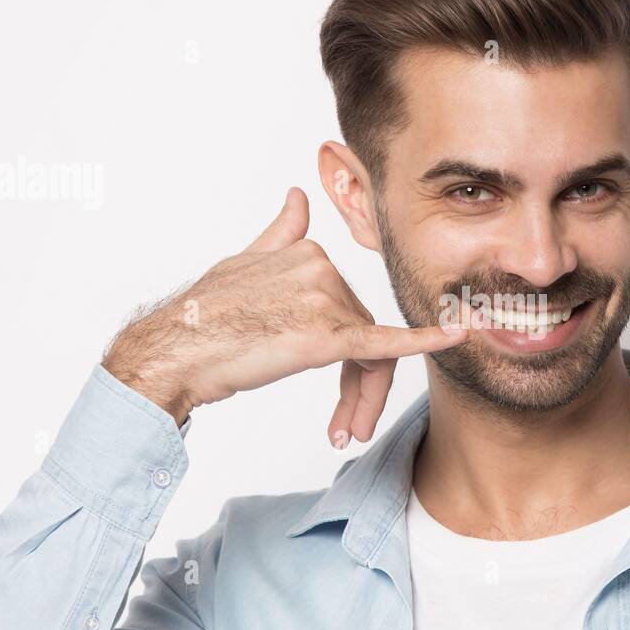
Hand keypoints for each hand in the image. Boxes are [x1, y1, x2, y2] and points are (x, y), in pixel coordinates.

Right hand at [101, 186, 467, 440]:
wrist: (174, 351)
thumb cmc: (201, 317)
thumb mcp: (243, 263)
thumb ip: (279, 233)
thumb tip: (299, 197)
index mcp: (308, 252)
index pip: (348, 310)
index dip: (349, 357)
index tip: (339, 398)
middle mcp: (322, 269)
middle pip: (363, 335)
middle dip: (358, 386)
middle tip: (343, 428)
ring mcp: (325, 299)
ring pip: (369, 355)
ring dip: (360, 401)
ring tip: (342, 432)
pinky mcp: (327, 334)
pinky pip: (386, 341)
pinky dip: (424, 339)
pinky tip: (455, 336)